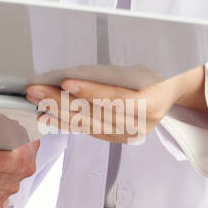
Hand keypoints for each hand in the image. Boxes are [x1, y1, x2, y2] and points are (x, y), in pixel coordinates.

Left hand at [25, 65, 206, 143]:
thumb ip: (113, 75)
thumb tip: (71, 74)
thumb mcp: (139, 69)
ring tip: (36, 101)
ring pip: (88, 124)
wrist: (171, 91)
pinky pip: (88, 131)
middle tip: (36, 89)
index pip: (118, 98)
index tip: (67, 82)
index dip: (92, 91)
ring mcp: (130, 134)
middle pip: (97, 113)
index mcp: (153, 102)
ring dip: (57, 112)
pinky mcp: (118, 139)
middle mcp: (142, 124)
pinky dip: (65, 123)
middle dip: (62, 100)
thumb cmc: (152, 74)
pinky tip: (47, 115)